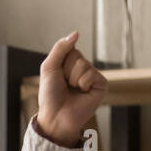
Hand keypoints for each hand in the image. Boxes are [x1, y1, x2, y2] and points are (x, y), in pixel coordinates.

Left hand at [36, 31, 107, 147]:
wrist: (56, 116)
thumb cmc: (50, 96)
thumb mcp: (49, 67)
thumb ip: (60, 48)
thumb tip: (76, 33)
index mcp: (71, 63)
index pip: (70, 48)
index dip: (60, 62)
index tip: (57, 76)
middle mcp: (83, 68)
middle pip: (77, 55)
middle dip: (66, 71)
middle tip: (65, 85)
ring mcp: (93, 76)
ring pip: (83, 65)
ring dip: (73, 78)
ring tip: (72, 90)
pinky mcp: (101, 85)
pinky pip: (91, 74)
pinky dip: (83, 84)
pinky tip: (82, 93)